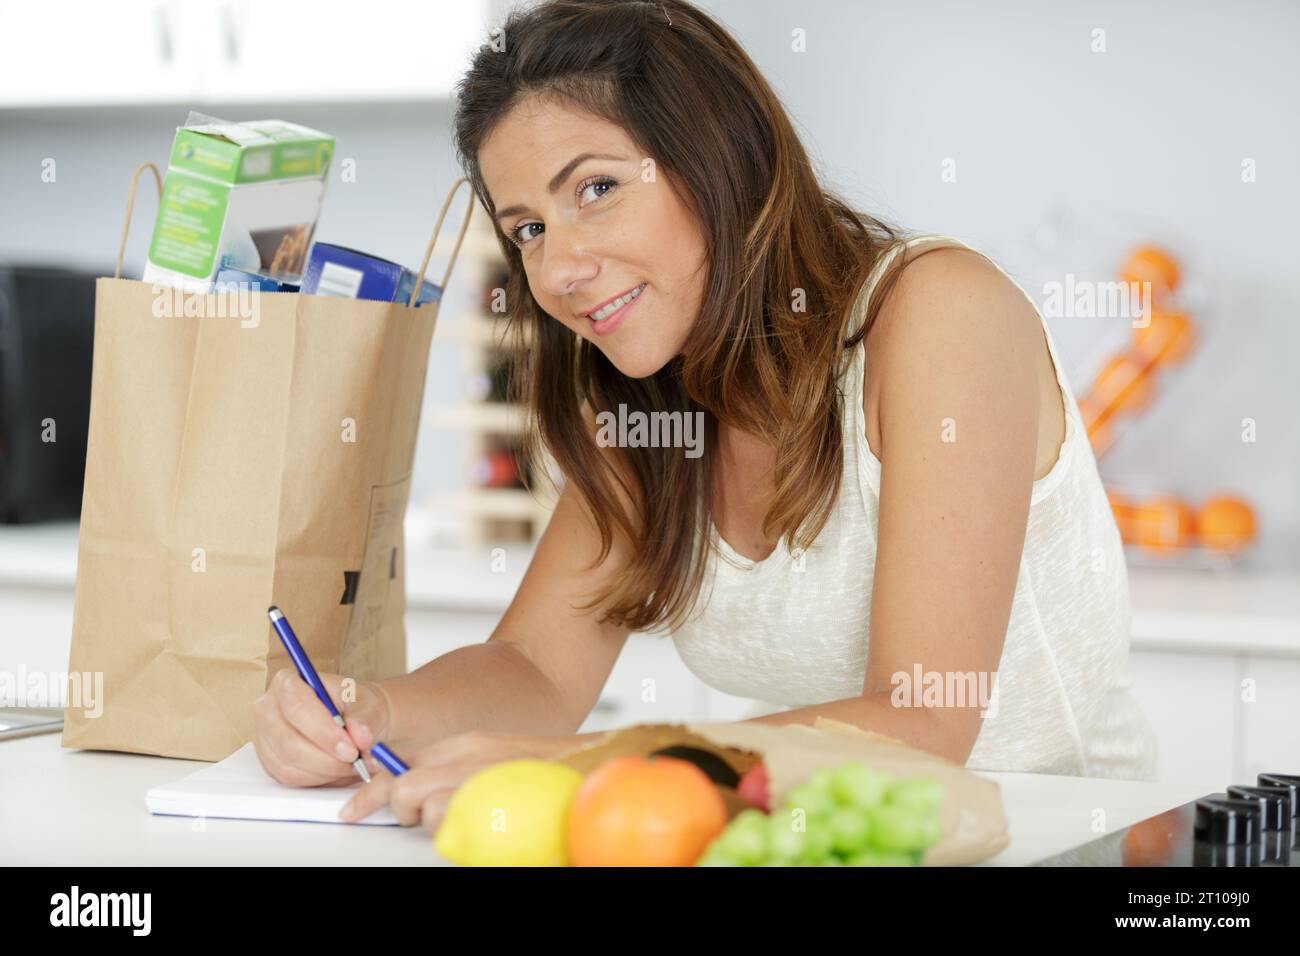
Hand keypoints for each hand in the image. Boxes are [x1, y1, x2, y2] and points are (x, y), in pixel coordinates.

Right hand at [252, 668, 393, 787]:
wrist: (354, 719)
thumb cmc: (356, 705)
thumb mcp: (367, 704)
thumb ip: (363, 719)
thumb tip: (361, 737)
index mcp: (287, 682)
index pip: (297, 707)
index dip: (323, 732)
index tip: (351, 748)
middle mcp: (268, 708)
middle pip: (289, 741)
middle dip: (327, 758)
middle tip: (357, 761)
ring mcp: (265, 737)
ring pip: (290, 764)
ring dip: (327, 771)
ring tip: (357, 766)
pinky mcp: (271, 761)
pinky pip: (291, 778)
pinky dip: (320, 779)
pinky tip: (340, 771)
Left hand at [338, 729, 580, 836]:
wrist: (596, 769)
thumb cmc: (551, 769)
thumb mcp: (495, 755)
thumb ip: (457, 767)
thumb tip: (417, 790)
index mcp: (467, 742)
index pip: (401, 763)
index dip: (373, 790)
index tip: (355, 807)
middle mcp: (470, 757)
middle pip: (405, 788)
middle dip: (403, 809)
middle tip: (426, 815)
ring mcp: (482, 781)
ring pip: (427, 810)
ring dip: (439, 823)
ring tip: (473, 819)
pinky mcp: (493, 806)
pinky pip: (456, 829)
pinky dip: (463, 836)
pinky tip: (486, 827)